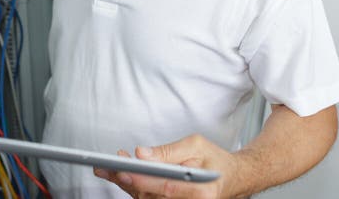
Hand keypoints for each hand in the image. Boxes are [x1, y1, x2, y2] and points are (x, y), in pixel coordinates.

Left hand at [93, 135, 237, 198]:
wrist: (232, 178)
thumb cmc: (216, 160)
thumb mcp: (196, 145)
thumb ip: (168, 151)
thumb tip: (142, 154)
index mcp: (201, 191)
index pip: (166, 187)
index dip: (143, 180)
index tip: (124, 170)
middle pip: (151, 196)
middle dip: (126, 181)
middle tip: (106, 167)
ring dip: (125, 184)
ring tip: (106, 168)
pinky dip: (133, 187)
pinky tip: (120, 176)